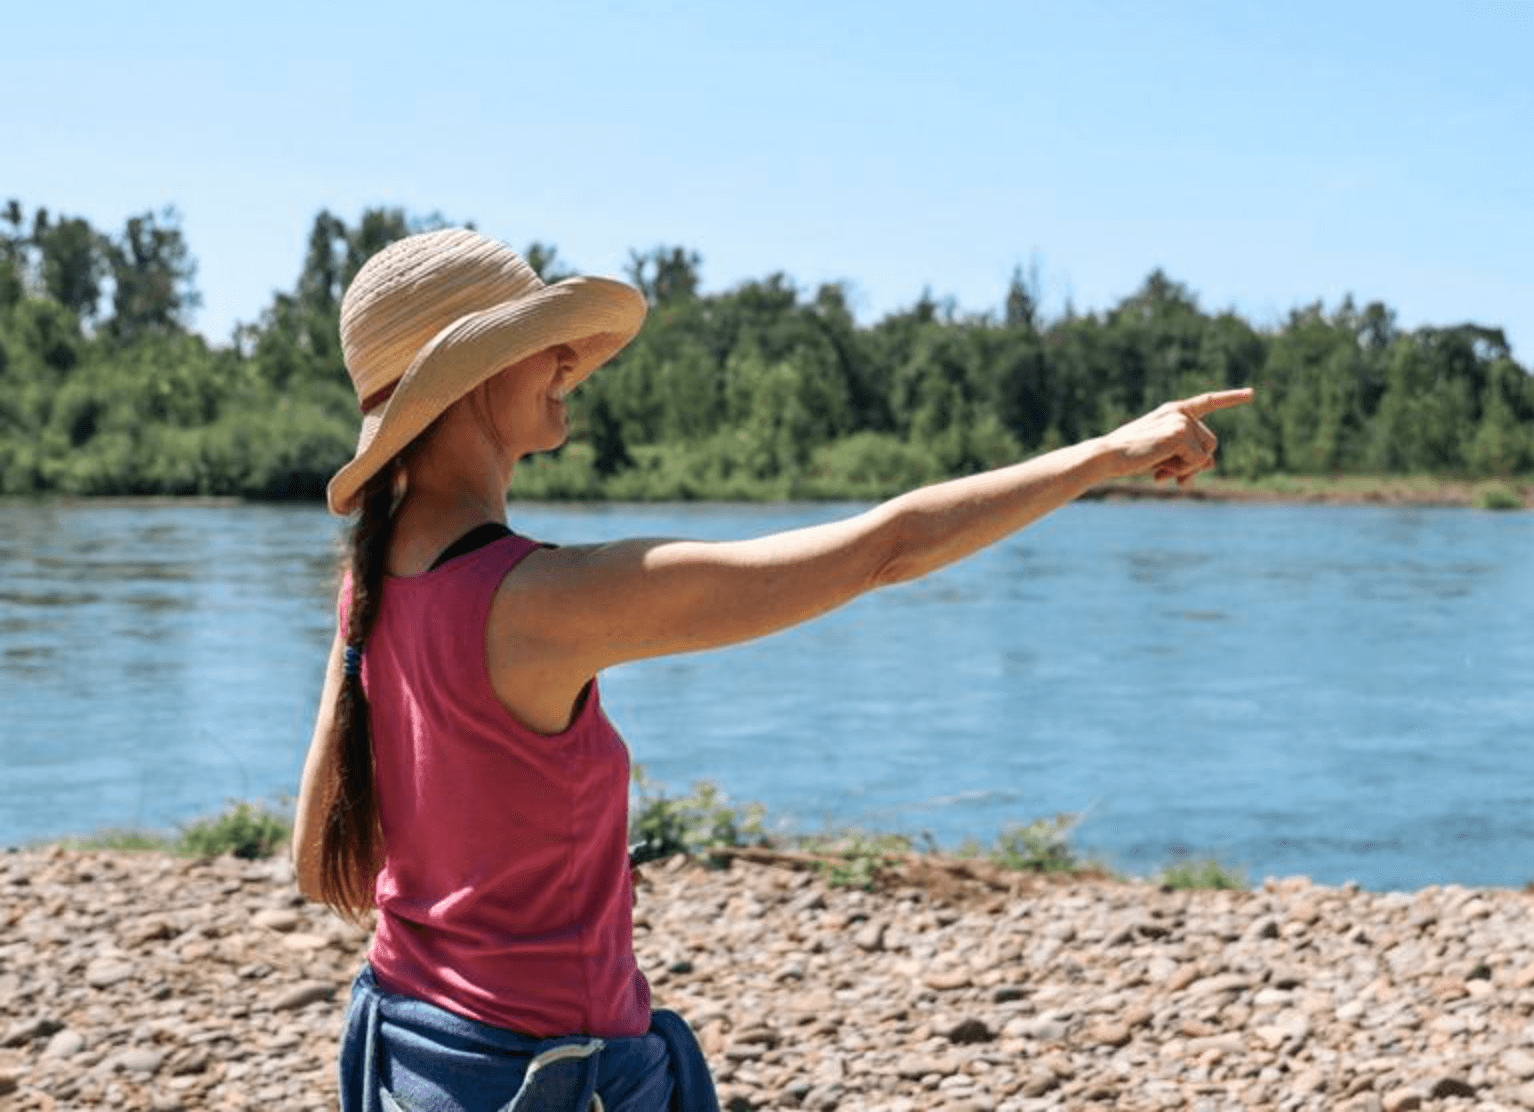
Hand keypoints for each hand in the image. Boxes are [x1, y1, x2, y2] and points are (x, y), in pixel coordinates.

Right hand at [1099, 388, 1254, 485]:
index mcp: (1174, 411)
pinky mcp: (1179, 434)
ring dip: (1187, 469)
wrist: (1107, 457)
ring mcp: (1180, 421)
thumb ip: (1189, 456)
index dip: (1230, 398)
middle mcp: (1180, 412)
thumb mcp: (1165, 455)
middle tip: (1168, 476)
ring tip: (1161, 472)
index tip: (1251, 394)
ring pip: (1206, 454)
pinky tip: (1159, 471)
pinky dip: (1182, 471)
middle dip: (1195, 464)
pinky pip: (1197, 461)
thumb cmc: (1132, 457)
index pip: (1207, 401)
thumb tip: (1212, 463)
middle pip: (1211, 442)